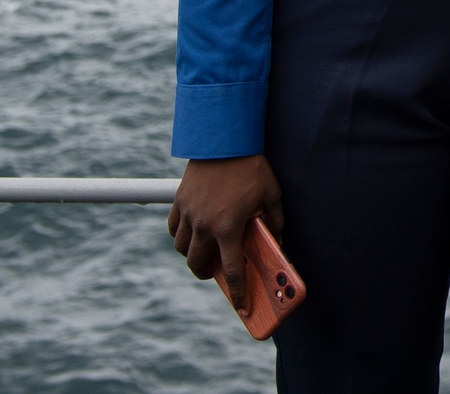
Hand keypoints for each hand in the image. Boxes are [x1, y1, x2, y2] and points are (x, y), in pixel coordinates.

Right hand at [168, 155, 282, 312]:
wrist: (225, 141)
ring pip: (182, 250)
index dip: (238, 293)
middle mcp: (205, 226)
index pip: (234, 270)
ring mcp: (188, 215)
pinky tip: (192, 232)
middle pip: (197, 266)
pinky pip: (174, 230)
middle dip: (207, 274)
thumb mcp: (271, 195)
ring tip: (206, 250)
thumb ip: (274, 222)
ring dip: (193, 255)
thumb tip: (276, 241)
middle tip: (217, 272)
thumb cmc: (252, 168)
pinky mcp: (178, 203)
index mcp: (229, 228)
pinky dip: (181, 236)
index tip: (243, 308)